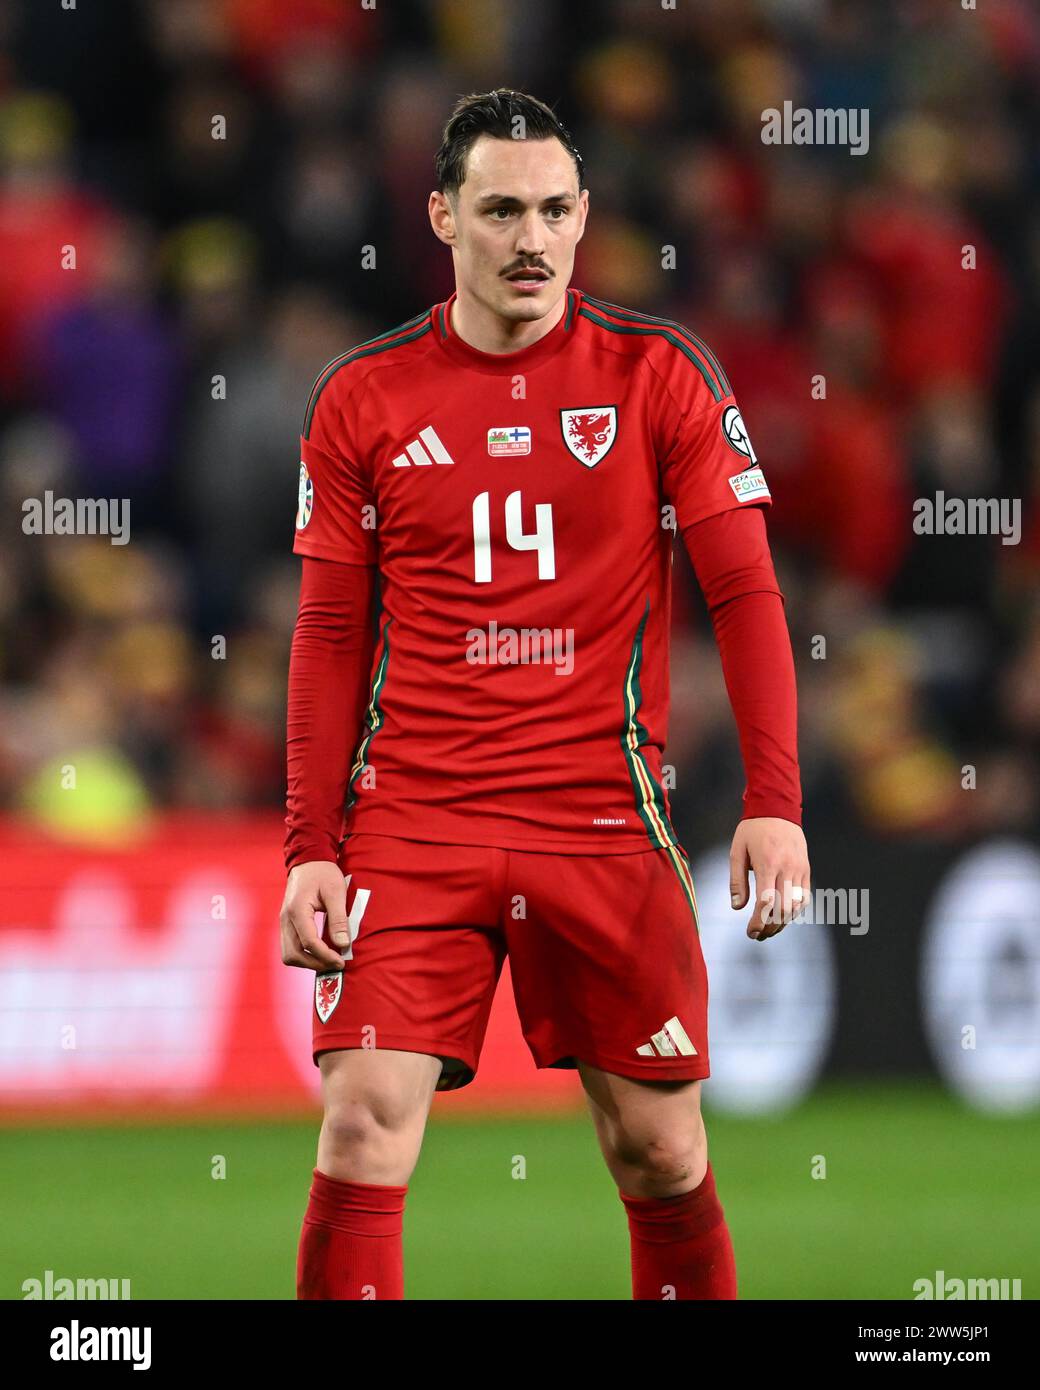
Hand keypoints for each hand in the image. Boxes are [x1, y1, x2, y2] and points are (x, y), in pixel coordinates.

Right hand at [280, 860, 350, 970]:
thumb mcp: (336, 892)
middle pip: (293, 955)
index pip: (309, 942)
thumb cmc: (323, 873)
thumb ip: (339, 919)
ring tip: (329, 960)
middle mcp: (285, 919)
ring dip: (309, 962)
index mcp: (297, 910)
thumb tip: (343, 944)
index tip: (341, 961)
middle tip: (336, 963)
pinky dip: (305, 954)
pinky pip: (291, 947)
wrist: (308, 861)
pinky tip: (322, 951)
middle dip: (315, 964)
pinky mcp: (287, 924)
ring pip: (289, 954)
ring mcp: (284, 922)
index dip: (325, 956)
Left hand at [729, 817, 809, 941]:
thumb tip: (737, 907)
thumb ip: (736, 881)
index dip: (759, 922)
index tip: (750, 932)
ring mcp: (799, 869)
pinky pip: (804, 898)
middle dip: (770, 927)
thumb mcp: (737, 851)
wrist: (778, 809)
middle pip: (783, 909)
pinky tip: (781, 916)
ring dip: (783, 923)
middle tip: (756, 935)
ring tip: (768, 930)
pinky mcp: (806, 870)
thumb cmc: (752, 830)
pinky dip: (794, 911)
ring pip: (796, 907)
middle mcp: (787, 868)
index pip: (766, 902)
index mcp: (768, 863)